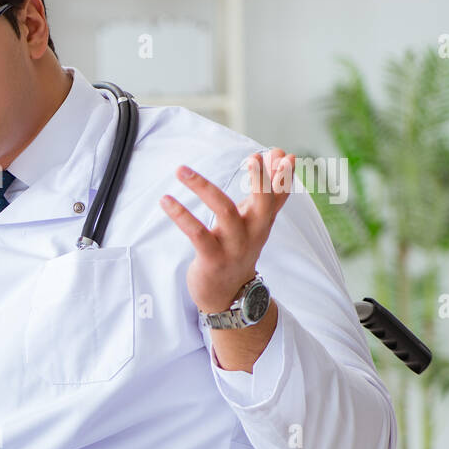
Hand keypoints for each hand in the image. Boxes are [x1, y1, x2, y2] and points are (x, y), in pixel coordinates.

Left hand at [159, 148, 294, 313]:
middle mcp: (253, 233)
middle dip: (260, 180)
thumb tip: (280, 155)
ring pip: (225, 212)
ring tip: (182, 170)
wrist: (228, 295)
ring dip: (203, 188)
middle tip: (255, 156)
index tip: (282, 153)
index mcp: (263, 222)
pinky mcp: (212, 258)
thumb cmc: (239, 249)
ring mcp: (233, 246)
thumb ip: (267, 192)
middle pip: (263, 203)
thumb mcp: (256, 222)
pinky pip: (197, 233)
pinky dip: (180, 215)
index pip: (279, 196)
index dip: (283, 176)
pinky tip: (166, 201)